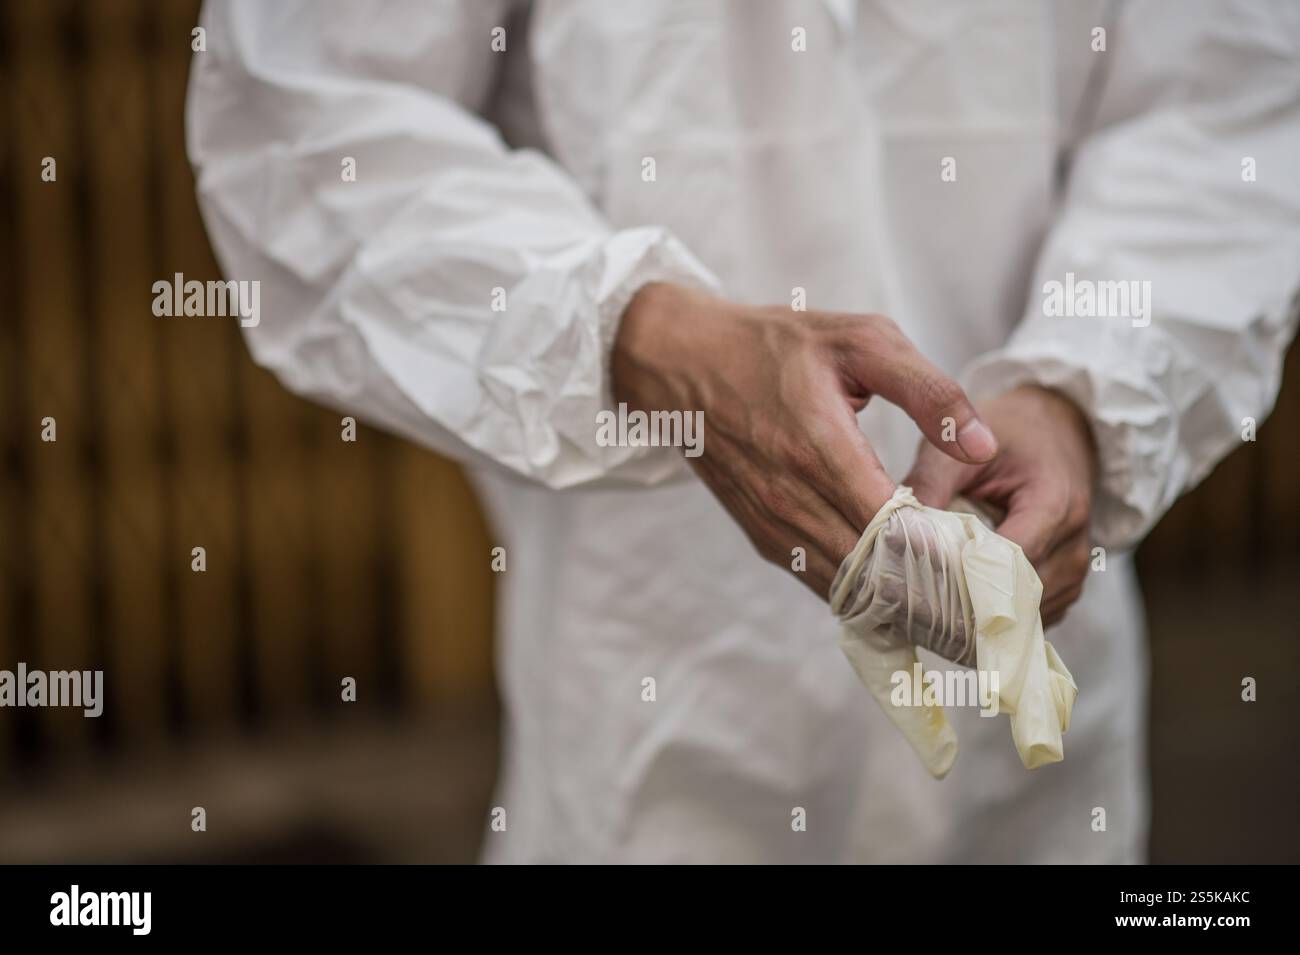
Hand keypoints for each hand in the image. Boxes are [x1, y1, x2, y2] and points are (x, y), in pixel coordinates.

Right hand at [611, 282, 997, 598]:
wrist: (681, 363)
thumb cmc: (775, 344)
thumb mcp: (860, 341)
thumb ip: (929, 392)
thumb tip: (984, 445)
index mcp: (822, 449)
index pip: (897, 532)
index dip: (947, 555)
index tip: (991, 560)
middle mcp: (792, 499)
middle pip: (877, 575)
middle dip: (934, 589)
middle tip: (985, 593)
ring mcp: (773, 525)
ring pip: (850, 590)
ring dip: (901, 599)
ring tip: (954, 598)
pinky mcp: (763, 536)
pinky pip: (822, 584)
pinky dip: (866, 592)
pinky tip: (902, 584)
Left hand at [903, 385, 1096, 625]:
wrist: (1057, 431)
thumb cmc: (1007, 435)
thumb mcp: (960, 449)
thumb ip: (928, 486)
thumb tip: (889, 533)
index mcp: (1053, 504)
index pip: (1006, 563)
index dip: (959, 579)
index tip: (914, 588)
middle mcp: (1073, 543)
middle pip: (1016, 596)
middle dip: (964, 604)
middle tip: (912, 608)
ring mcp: (1075, 568)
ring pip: (1023, 614)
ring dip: (979, 615)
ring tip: (930, 608)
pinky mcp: (1067, 583)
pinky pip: (1030, 615)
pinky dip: (995, 614)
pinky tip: (959, 604)